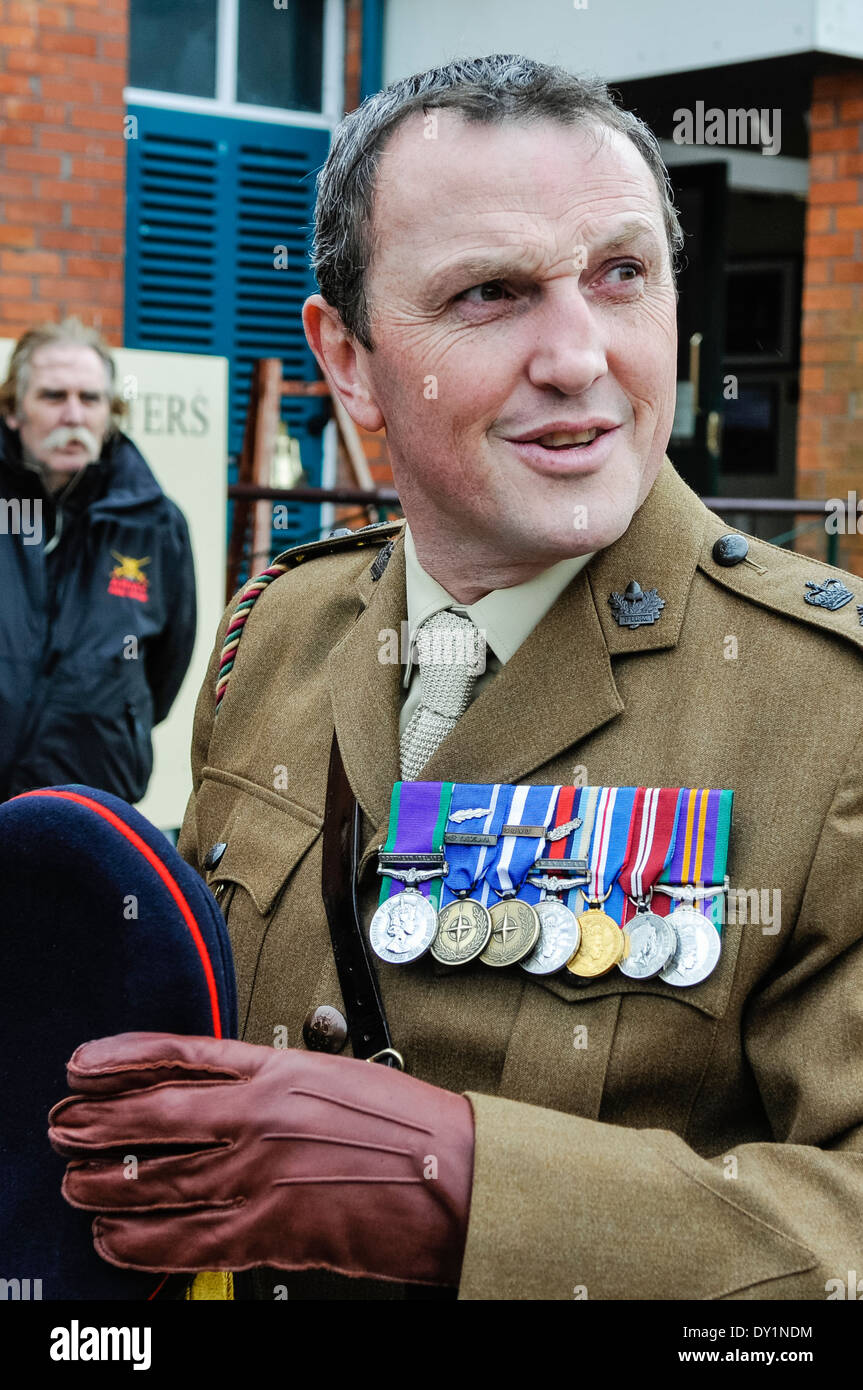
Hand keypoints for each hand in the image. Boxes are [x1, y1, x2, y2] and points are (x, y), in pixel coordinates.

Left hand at [49, 1032, 474, 1286]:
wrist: (460, 1178)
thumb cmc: (413, 1127)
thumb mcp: (340, 1077)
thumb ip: (280, 1083)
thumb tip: (227, 1094)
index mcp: (281, 1068)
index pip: (179, 1053)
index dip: (120, 1059)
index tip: (84, 1065)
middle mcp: (262, 1115)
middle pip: (151, 1115)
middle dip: (94, 1124)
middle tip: (65, 1128)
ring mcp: (261, 1174)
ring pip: (156, 1181)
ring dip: (104, 1187)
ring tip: (79, 1187)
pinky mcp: (270, 1230)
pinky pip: (184, 1241)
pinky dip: (140, 1245)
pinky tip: (117, 1241)